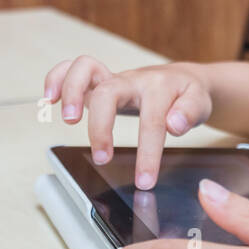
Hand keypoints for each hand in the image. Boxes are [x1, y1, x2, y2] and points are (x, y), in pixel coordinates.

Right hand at [43, 55, 213, 188]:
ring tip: (67, 120)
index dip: (148, 153)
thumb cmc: (188, 94)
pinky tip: (49, 100)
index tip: (145, 180)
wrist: (181, 79)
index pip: (151, 120)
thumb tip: (174, 125)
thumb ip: (189, 113)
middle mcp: (132, 79)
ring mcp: (113, 77)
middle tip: (103, 158)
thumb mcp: (200, 103)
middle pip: (109, 92)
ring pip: (85, 69)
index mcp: (159, 87)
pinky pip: (71, 69)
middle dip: (101, 126)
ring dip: (71, 91)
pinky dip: (56, 79)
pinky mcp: (98, 81)